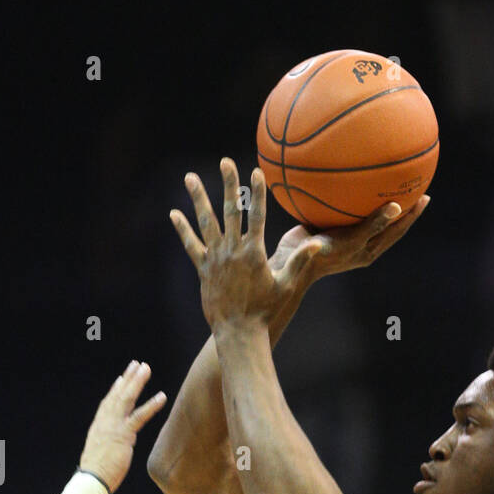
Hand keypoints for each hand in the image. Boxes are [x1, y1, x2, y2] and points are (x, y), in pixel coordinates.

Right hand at [79, 361, 165, 492]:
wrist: (92, 479)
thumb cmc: (97, 472)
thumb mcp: (101, 453)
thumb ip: (107, 444)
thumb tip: (112, 446)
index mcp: (99, 425)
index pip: (108, 403)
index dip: (116, 389)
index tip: (122, 377)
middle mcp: (105, 421)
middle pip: (118, 394)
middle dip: (128, 378)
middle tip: (137, 364)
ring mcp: (114, 426)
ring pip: (127, 398)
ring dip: (137, 382)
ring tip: (146, 368)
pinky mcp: (124, 434)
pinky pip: (139, 416)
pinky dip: (151, 405)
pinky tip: (162, 396)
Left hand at [170, 160, 323, 330]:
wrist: (239, 331)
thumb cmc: (265, 310)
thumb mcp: (286, 285)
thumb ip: (300, 262)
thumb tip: (318, 244)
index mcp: (254, 253)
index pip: (256, 216)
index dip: (256, 193)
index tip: (256, 172)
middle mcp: (233, 251)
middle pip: (230, 211)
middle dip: (228, 184)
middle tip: (225, 162)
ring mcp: (216, 259)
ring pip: (206, 222)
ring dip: (198, 198)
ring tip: (190, 177)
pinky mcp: (204, 269)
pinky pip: (191, 245)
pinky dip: (183, 229)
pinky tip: (174, 213)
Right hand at [268, 194, 430, 280]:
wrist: (291, 265)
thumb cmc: (322, 256)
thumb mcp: (351, 240)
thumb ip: (372, 224)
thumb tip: (396, 206)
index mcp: (369, 250)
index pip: (397, 231)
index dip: (412, 215)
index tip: (424, 196)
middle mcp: (360, 244)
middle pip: (386, 223)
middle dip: (400, 206)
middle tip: (412, 185)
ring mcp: (344, 237)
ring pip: (365, 216)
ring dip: (375, 200)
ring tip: (383, 179)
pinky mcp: (328, 229)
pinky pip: (344, 209)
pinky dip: (349, 195)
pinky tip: (346, 178)